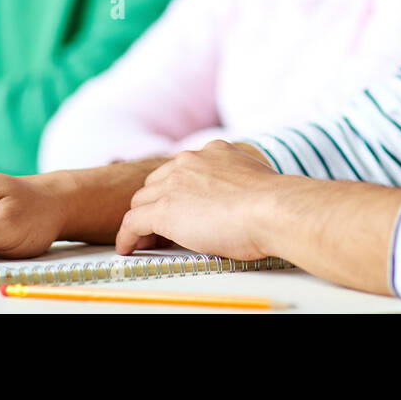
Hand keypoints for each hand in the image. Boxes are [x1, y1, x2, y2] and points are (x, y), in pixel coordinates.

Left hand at [117, 140, 280, 259]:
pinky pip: (133, 223)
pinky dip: (127, 236)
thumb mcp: (254, 179)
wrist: (272, 210)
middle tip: (161, 226)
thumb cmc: (274, 204)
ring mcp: (174, 184)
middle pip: (156, 183)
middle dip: (156, 202)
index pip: (181, 169)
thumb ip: (238, 182)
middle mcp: (190, 161)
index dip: (176, 190)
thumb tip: (240, 199)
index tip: (179, 206)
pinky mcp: (164, 209)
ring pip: (142, 202)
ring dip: (142, 220)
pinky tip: (128, 247)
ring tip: (145, 240)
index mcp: (213, 152)